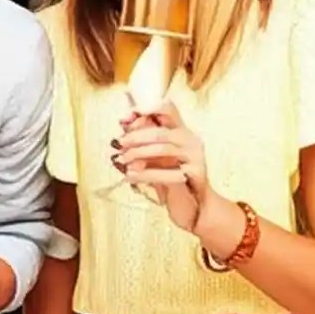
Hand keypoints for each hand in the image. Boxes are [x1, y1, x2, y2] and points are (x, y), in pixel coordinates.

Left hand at [114, 99, 208, 231]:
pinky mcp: (196, 175)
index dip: (145, 109)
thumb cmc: (171, 177)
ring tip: (122, 161)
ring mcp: (195, 157)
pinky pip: (167, 172)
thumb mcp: (153, 156)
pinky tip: (131, 176)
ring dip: (138, 154)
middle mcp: (190, 139)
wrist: (194, 205)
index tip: (123, 118)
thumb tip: (122, 123)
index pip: (167, 108)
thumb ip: (141, 140)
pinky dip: (145, 174)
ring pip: (163, 148)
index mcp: (180, 130)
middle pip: (160, 130)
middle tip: (119, 144)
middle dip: (135, 136)